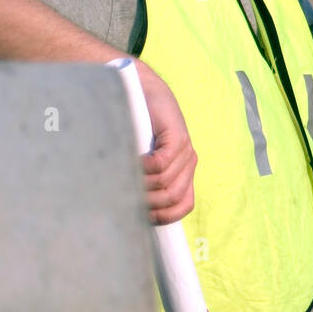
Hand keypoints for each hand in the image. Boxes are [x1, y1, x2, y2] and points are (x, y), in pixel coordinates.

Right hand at [132, 59, 196, 224]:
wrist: (141, 90)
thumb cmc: (135, 127)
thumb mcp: (139, 159)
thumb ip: (142, 181)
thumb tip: (127, 213)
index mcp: (183, 172)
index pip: (182, 206)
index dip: (163, 218)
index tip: (140, 221)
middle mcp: (189, 163)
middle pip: (173, 198)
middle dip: (148, 204)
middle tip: (124, 200)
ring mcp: (186, 150)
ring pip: (166, 183)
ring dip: (142, 186)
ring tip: (123, 179)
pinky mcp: (178, 137)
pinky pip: (162, 164)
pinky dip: (144, 168)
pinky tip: (132, 162)